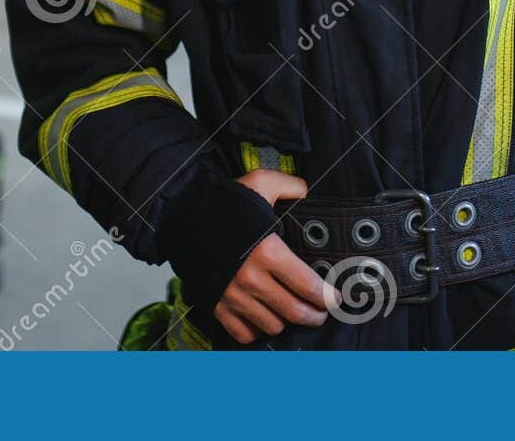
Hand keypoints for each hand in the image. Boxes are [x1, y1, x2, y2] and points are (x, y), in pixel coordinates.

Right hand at [213, 169, 336, 344]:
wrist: (179, 218)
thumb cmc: (221, 204)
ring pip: (273, 325)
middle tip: (321, 312)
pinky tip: (263, 317)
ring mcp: (233, 296)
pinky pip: (244, 333)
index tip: (335, 299)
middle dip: (315, 316)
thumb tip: (307, 191)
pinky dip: (257, 330)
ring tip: (291, 311)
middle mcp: (252, 279)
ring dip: (286, 321)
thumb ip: (288, 184)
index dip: (327, 297)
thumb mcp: (258, 183)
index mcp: (268, 252)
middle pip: (295, 312)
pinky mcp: (217, 306)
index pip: (308, 286)